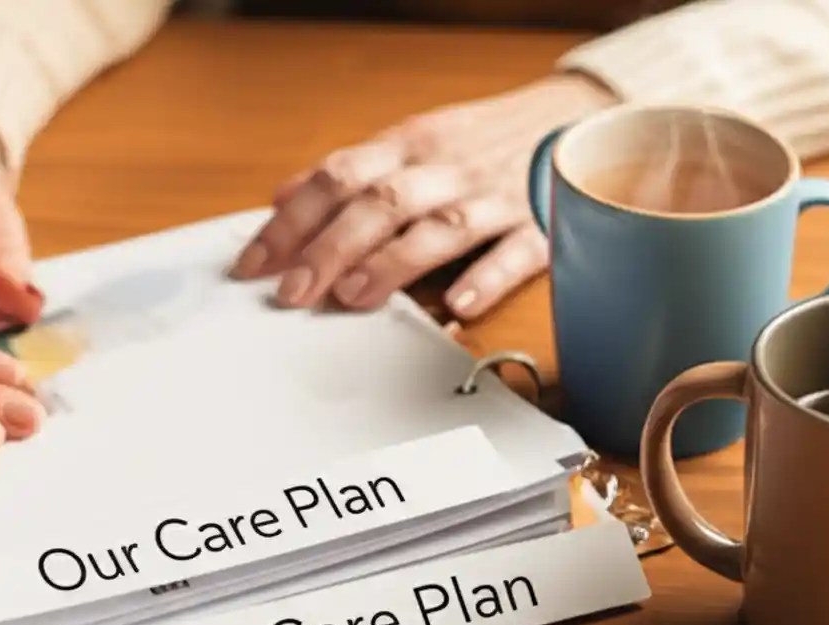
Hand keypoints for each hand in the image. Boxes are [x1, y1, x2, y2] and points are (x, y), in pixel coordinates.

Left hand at [232, 74, 615, 319]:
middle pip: (380, 203)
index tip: (254, 263)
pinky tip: (458, 303)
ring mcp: (493, 196)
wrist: (573, 116)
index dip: (292, 221)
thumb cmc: (479, 140)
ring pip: (439, 226)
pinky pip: (515, 252)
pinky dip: (487, 277)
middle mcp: (445, 168)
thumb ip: (348, 173)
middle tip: (293, 291)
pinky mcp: (541, 225)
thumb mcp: (409, 141)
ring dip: (394, 261)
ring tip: (354, 296)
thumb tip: (282, 197)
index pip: (337, 178)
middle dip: (330, 248)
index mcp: (407, 145)